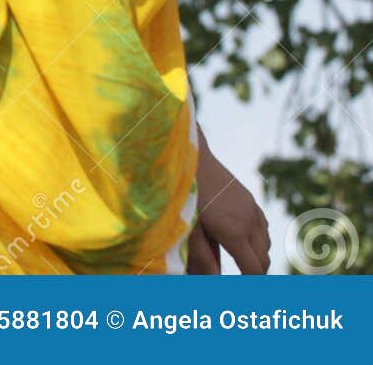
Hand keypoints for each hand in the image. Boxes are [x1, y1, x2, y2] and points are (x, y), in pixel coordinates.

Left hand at [188, 144, 270, 273]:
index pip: (254, 270)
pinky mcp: (250, 200)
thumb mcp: (187, 229)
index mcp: (235, 233)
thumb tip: (214, 281)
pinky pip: (261, 227)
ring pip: (264, 244)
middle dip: (253, 273)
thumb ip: (202, 257)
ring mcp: (252, 209)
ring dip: (255, 256)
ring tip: (237, 261)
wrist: (190, 157)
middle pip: (263, 260)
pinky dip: (255, 239)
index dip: (250, 284)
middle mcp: (250, 222)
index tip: (242, 291)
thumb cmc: (183, 194)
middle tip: (239, 280)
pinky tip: (238, 238)